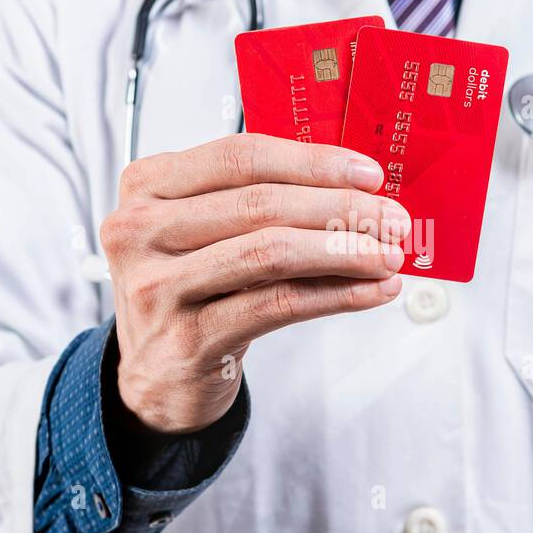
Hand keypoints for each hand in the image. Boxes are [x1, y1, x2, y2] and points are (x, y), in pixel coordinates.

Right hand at [101, 133, 409, 434]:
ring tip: (388, 255)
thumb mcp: (203, 230)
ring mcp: (158, 287)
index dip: (312, 163)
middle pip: (260, 204)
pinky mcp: (187, 339)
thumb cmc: (189, 289)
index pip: (241, 158)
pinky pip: (278, 306)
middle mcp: (140, 230)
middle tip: (391, 219)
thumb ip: (257, 201)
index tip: (367, 175)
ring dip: (344, 252)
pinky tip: (370, 292)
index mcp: (147, 185)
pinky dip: (336, 296)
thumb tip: (355, 191)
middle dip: (340, 209)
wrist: (156, 374)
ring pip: (270, 253)